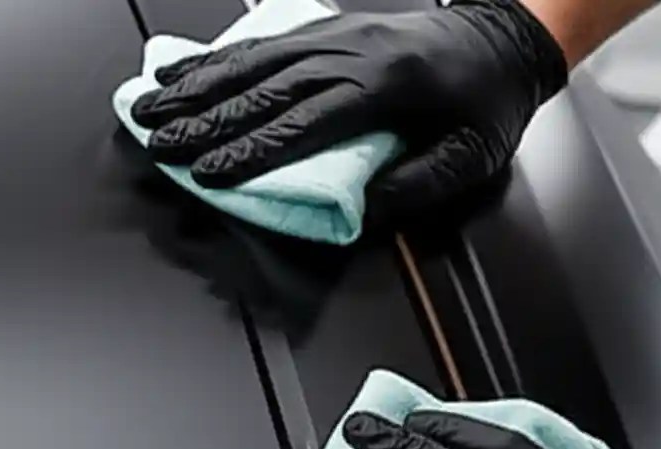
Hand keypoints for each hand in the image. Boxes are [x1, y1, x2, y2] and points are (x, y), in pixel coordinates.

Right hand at [130, 0, 566, 221]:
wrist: (507, 38)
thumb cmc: (489, 101)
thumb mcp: (471, 156)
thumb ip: (415, 184)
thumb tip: (360, 209)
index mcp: (388, 86)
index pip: (305, 123)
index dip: (253, 150)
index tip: (210, 171)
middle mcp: (354, 52)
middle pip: (267, 89)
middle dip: (206, 118)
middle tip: (159, 141)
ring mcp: (339, 34)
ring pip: (257, 59)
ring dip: (200, 83)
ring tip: (153, 102)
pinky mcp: (333, 28)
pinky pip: (268, 41)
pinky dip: (222, 57)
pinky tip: (189, 69)